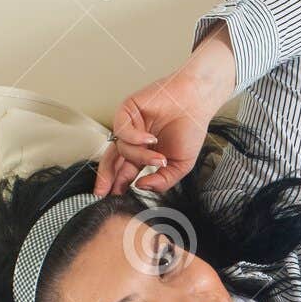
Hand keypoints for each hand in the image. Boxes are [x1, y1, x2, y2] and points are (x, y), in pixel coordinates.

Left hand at [93, 68, 217, 196]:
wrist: (196, 103)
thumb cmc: (191, 130)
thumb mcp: (181, 165)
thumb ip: (163, 180)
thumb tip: (141, 186)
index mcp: (144, 154)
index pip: (125, 171)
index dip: (119, 184)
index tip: (114, 197)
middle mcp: (133, 141)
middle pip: (112, 160)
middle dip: (107, 177)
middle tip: (104, 192)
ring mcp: (129, 125)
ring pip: (122, 148)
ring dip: (139, 157)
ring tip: (159, 158)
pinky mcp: (127, 110)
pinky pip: (122, 130)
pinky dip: (135, 137)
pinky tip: (151, 139)